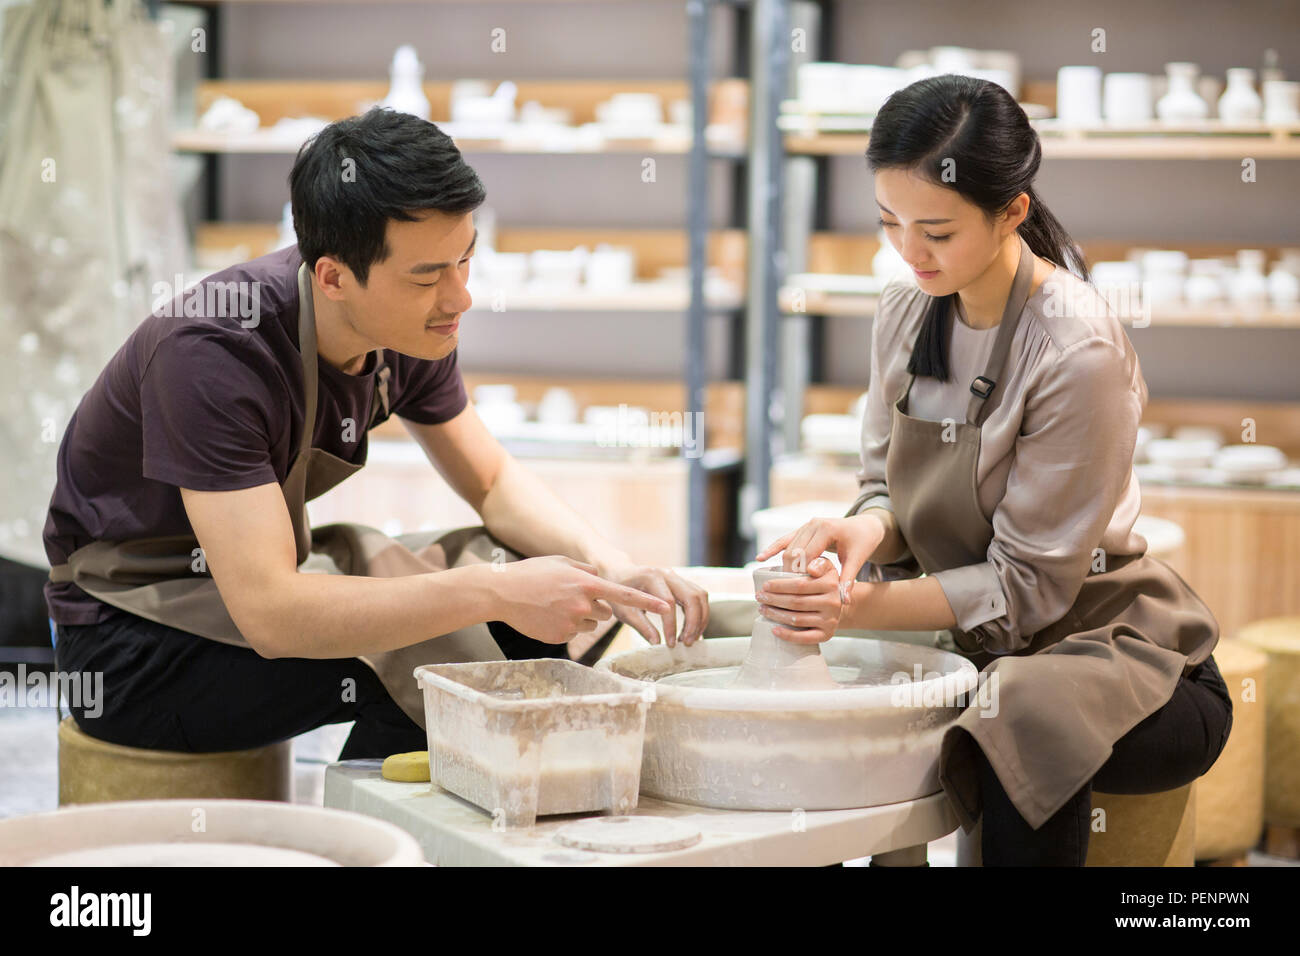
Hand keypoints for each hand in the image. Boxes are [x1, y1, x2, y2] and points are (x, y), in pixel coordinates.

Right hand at [492, 556, 671, 645]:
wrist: (503, 593)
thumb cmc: (532, 574)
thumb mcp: (562, 563)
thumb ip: (586, 570)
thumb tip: (600, 576)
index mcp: (587, 584)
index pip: (625, 595)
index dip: (647, 602)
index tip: (666, 608)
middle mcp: (583, 605)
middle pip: (605, 612)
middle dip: (595, 606)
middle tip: (569, 597)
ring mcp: (571, 623)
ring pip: (590, 624)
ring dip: (580, 617)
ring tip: (555, 606)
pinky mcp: (560, 637)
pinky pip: (573, 633)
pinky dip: (564, 627)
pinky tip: (547, 617)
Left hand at [595, 561, 708, 647]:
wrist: (619, 574)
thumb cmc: (619, 592)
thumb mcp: (624, 611)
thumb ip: (641, 626)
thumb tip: (657, 642)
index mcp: (651, 577)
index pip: (669, 602)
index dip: (672, 625)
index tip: (670, 643)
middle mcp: (668, 574)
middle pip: (692, 597)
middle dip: (693, 623)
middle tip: (686, 643)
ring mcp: (677, 576)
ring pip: (700, 596)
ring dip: (701, 619)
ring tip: (691, 638)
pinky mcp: (682, 582)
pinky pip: (699, 596)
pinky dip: (700, 613)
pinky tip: (693, 629)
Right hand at [754, 512, 885, 607]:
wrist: (864, 526)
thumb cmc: (862, 542)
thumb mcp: (858, 559)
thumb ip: (848, 579)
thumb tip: (844, 601)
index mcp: (826, 529)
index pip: (806, 554)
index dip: (801, 573)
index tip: (798, 592)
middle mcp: (813, 524)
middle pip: (794, 551)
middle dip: (789, 572)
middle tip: (786, 592)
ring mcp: (806, 525)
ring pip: (788, 547)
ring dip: (784, 566)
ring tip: (777, 585)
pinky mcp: (803, 529)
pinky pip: (785, 540)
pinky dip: (773, 549)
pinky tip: (761, 558)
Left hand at [755, 555, 840, 643]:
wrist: (839, 604)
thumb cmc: (824, 583)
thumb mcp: (824, 567)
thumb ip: (815, 561)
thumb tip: (808, 565)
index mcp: (830, 584)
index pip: (800, 585)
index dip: (779, 586)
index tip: (764, 585)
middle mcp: (832, 603)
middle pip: (796, 602)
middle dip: (773, 600)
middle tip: (759, 597)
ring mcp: (830, 620)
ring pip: (797, 619)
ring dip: (776, 615)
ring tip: (763, 609)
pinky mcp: (827, 634)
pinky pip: (804, 638)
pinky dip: (787, 635)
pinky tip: (774, 629)